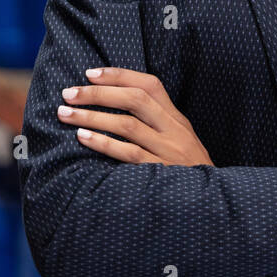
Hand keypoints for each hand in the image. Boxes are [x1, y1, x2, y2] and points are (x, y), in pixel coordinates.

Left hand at [56, 66, 214, 165]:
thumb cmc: (186, 170)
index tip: (90, 73)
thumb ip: (155, 123)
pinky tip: (83, 137)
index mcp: (177, 119)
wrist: (210, 202)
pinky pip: (129, 154)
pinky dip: (104, 144)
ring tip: (65, 113)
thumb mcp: (179, 140)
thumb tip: (114, 103)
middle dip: (98, 94)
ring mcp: (169, 151)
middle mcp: (175, 130)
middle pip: (135, 100)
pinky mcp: (161, 172)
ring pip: (128, 125)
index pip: (149, 85)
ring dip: (93, 116)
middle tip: (69, 93)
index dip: (119, 75)